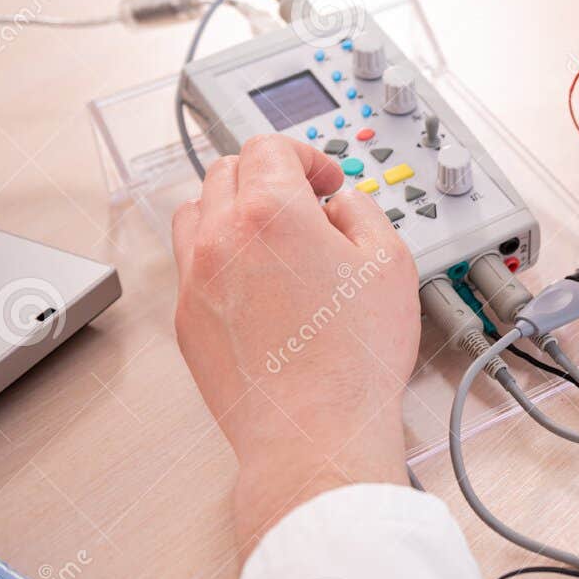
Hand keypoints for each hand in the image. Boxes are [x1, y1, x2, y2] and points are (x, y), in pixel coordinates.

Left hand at [170, 135, 420, 545]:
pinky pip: (192, 264)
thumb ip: (364, 213)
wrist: (315, 430)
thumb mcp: (391, 263)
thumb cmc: (354, 358)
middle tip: (306, 203)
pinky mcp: (187, 320)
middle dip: (270, 177)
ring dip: (234, 209)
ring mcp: (195, 279)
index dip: (306, 156)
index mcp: (271, 211)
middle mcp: (221, 237)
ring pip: (197, 213)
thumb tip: (342, 204)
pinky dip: (219, 255)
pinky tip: (256, 282)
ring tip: (273, 237)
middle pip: (227, 171)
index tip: (326, 181)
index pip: (270, 148)